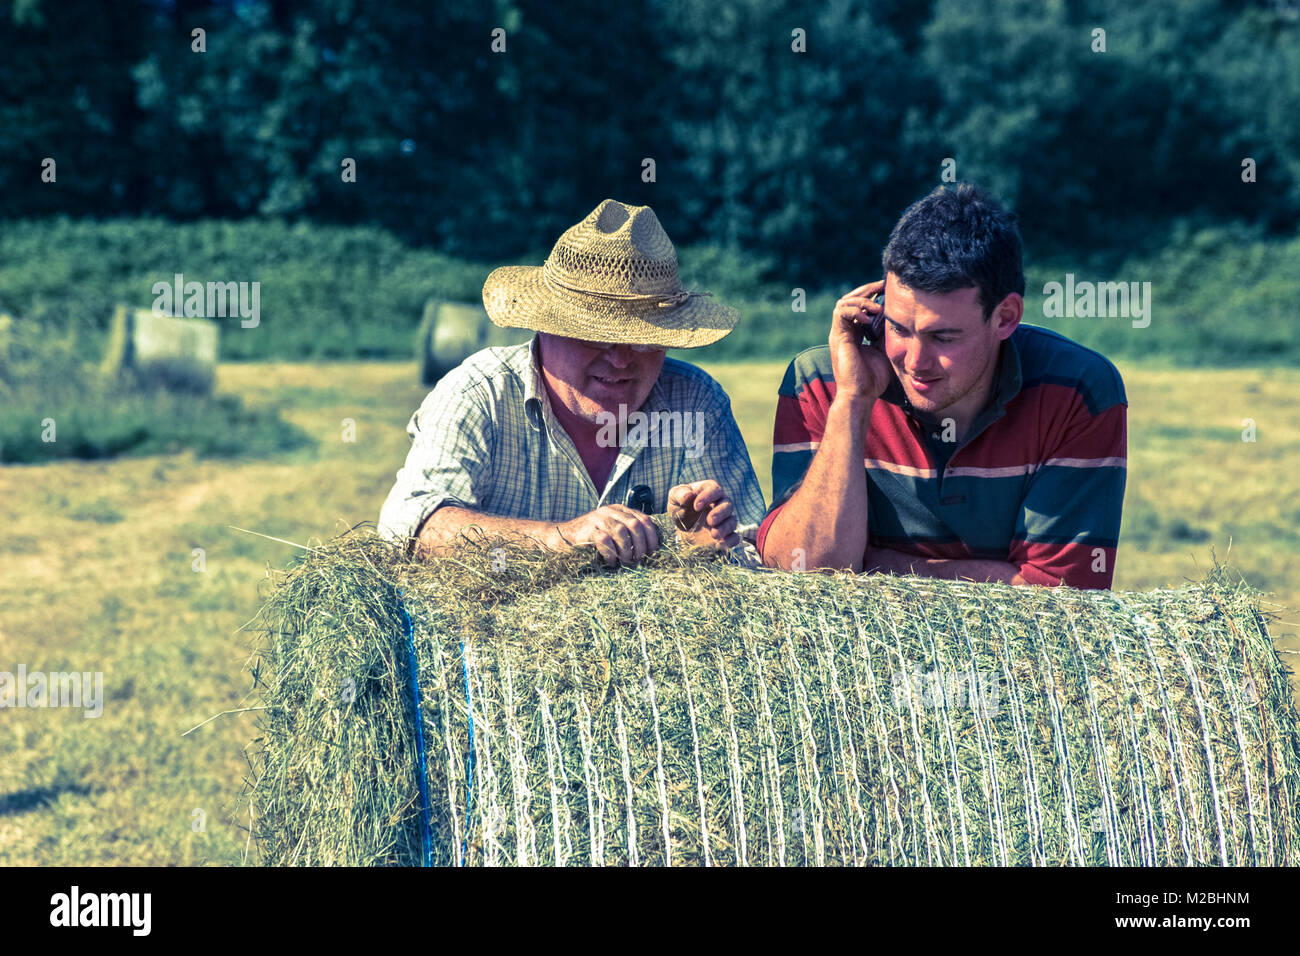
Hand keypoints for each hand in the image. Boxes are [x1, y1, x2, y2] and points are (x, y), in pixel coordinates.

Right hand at [557, 505, 660, 566]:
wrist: (561, 538)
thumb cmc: (590, 540)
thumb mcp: (612, 532)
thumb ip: (628, 533)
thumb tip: (651, 549)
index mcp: (619, 510)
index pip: (644, 519)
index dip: (652, 536)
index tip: (652, 552)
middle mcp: (609, 511)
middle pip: (635, 524)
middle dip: (641, 545)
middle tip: (639, 560)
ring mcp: (597, 519)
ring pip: (621, 531)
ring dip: (627, 550)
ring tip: (625, 562)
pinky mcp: (587, 530)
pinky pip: (605, 540)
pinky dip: (611, 554)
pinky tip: (611, 562)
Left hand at [668, 480, 741, 551]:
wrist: (679, 528)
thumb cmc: (678, 507)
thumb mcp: (674, 498)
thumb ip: (679, 494)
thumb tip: (688, 496)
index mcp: (709, 491)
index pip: (715, 489)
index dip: (708, 496)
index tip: (696, 507)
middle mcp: (719, 504)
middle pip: (728, 505)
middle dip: (720, 513)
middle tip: (710, 521)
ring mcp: (723, 521)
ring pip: (732, 521)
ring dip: (725, 528)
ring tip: (713, 535)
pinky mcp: (724, 535)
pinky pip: (734, 537)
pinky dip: (730, 541)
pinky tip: (719, 545)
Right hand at [831, 280, 893, 402]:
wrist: (861, 395)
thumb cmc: (872, 379)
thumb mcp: (884, 350)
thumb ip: (885, 334)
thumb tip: (895, 318)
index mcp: (854, 334)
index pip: (859, 306)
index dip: (872, 296)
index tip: (888, 290)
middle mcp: (844, 331)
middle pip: (850, 300)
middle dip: (867, 290)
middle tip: (883, 285)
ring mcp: (839, 333)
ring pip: (843, 302)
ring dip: (862, 300)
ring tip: (877, 307)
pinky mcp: (838, 337)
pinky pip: (841, 313)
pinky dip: (854, 310)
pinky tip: (868, 317)